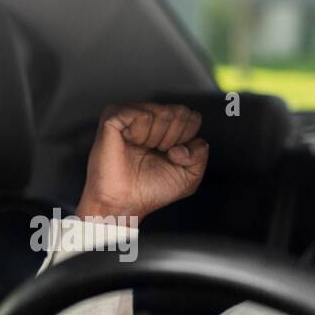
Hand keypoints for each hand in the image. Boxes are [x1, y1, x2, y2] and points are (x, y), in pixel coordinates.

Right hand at [76, 103, 208, 222]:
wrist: (124, 202)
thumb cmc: (149, 190)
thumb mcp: (189, 176)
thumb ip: (200, 155)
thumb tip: (190, 141)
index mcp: (166, 126)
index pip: (192, 116)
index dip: (186, 139)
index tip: (170, 156)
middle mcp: (150, 116)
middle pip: (181, 112)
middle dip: (172, 139)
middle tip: (154, 153)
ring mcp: (131, 114)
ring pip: (164, 112)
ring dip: (156, 139)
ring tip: (141, 150)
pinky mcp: (114, 117)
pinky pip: (143, 116)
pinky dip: (140, 135)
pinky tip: (129, 143)